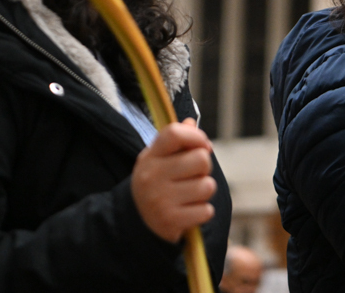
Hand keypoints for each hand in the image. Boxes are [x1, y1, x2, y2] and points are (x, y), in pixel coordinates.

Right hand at [131, 118, 216, 241]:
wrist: (136, 222)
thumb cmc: (156, 183)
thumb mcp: (158, 159)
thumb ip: (176, 140)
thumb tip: (191, 123)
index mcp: (150, 156)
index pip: (176, 133)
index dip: (196, 137)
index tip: (203, 146)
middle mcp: (152, 176)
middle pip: (202, 159)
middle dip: (204, 169)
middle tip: (192, 176)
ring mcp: (160, 200)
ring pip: (207, 186)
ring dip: (204, 192)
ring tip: (189, 195)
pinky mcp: (170, 221)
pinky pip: (206, 211)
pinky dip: (202, 212)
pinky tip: (188, 212)